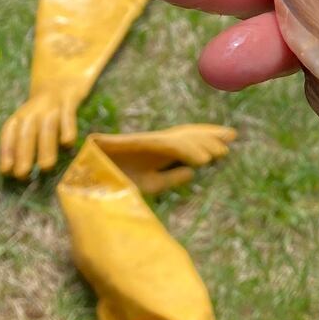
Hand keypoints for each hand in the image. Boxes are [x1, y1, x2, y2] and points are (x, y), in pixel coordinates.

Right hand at [87, 125, 237, 195]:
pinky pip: (166, 146)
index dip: (207, 139)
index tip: (229, 141)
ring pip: (179, 139)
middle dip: (209, 135)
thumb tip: (192, 174)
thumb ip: (170, 178)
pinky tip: (201, 159)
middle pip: (186, 135)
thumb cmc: (114, 183)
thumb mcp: (150, 184)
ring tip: (221, 152)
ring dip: (200, 145)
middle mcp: (154, 144)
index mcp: (158, 152)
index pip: (186, 142)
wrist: (85, 183)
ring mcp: (145, 143)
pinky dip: (185, 151)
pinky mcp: (137, 145)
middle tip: (233, 135)